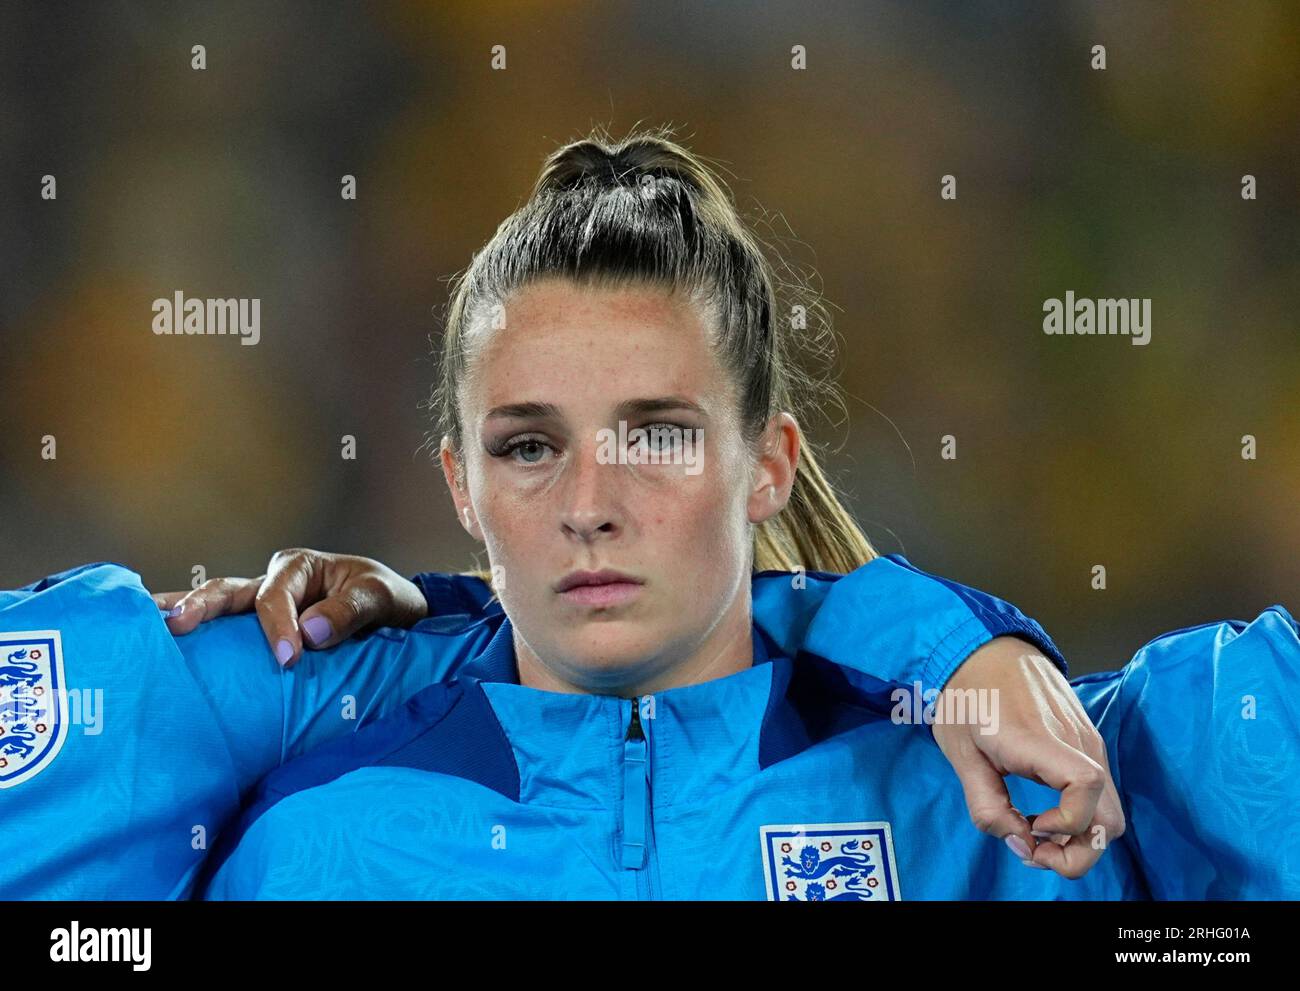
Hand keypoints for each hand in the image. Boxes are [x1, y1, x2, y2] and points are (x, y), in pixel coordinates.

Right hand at [150, 549, 427, 667]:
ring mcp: (260, 608)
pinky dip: (194, 635)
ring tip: (142, 627)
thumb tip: (311, 631)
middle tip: (177, 626)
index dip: (278, 626)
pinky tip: (158, 646)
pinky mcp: (256, 635)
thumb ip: (350, 610)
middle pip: (228, 592)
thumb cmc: (387, 601)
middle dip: (201, 606)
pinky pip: (222, 633)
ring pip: (215, 609)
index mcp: (300, 567)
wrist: (396, 617)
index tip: (290, 657)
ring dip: (181, 616)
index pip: (276, 596)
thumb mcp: (382, 598)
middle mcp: (273, 582)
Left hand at [931, 636, 1125, 879]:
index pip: (1087, 787)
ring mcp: (1089, 741)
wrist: (984, 648)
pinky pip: (1099, 792)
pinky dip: (1080, 816)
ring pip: (1109, 811)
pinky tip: (1043, 813)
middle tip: (1032, 848)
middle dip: (1078, 852)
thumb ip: (987, 806)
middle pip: (1111, 820)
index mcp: (1040, 739)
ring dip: (1079, 837)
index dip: (1065, 824)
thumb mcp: (960, 755)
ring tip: (1035, 832)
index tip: (1031, 826)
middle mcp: (1078, 742)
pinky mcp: (1088, 743)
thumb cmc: (967, 697)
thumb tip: (1020, 843)